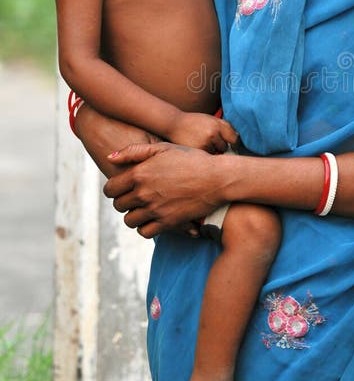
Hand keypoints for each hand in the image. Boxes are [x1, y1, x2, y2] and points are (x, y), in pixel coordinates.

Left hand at [103, 141, 223, 237]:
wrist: (217, 178)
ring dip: (134, 215)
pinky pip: (144, 232)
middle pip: (118, 205)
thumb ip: (133, 152)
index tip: (122, 188)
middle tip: (135, 196)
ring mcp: (155, 209)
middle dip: (124, 201)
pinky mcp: (167, 223)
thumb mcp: (163, 148)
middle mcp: (144, 193)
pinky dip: (145, 227)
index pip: (110, 189)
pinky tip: (153, 218)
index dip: (113, 189)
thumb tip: (110, 158)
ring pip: (129, 220)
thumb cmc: (191, 159)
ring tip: (144, 208)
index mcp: (139, 174)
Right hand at [167, 111, 237, 152]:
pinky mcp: (198, 150)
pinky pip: (206, 156)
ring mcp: (206, 142)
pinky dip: (203, 153)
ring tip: (200, 141)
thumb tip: (237, 138)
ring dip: (210, 150)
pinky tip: (196, 145)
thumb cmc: (194, 121)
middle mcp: (213, 133)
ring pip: (215, 152)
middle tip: (209, 140)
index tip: (234, 146)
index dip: (235, 143)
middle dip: (219, 146)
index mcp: (218, 124)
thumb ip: (223, 127)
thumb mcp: (210, 119)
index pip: (234, 138)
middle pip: (224, 147)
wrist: (174, 124)